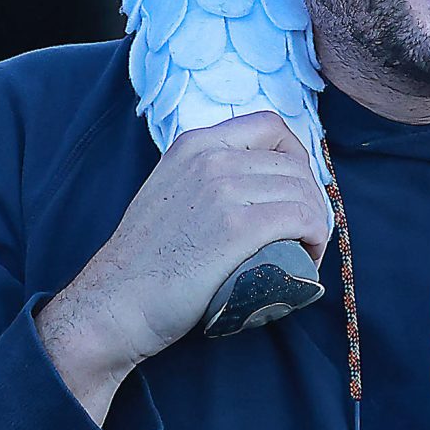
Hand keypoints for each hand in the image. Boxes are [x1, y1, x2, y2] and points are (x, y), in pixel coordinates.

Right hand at [35, 113, 329, 422]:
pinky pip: (302, 220)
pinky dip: (315, 239)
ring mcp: (224, 189)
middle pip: (293, 163)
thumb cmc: (143, 260)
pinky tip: (307, 260)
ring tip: (305, 252)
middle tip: (306, 233)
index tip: (298, 189)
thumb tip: (252, 184)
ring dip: (316, 223)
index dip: (297, 156)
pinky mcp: (236, 227)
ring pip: (302, 192)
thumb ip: (204, 177)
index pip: (271, 126)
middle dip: (311, 197)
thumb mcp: (170, 191)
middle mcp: (211, 156)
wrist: (113, 302)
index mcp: (195, 143)